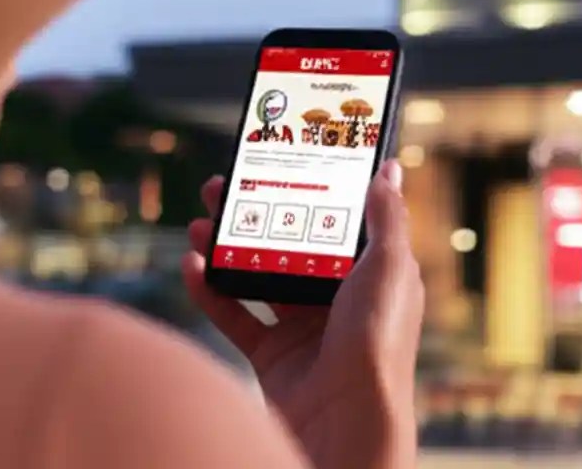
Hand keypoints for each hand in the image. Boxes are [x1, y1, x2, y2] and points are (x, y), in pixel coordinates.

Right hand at [182, 161, 423, 468]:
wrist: (346, 419)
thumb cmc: (377, 342)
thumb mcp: (390, 267)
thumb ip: (386, 218)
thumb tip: (389, 170)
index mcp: (371, 276)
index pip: (338, 223)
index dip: (311, 193)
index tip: (282, 162)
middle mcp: (338, 301)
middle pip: (289, 245)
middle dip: (255, 215)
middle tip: (223, 187)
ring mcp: (303, 329)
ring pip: (258, 276)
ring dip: (227, 247)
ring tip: (200, 220)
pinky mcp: (273, 357)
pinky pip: (235, 316)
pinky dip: (209, 290)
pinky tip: (191, 264)